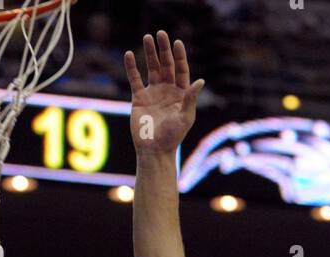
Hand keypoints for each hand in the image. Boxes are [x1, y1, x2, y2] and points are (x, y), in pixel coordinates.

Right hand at [125, 31, 204, 157]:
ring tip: (146, 37)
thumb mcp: (185, 117)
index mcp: (180, 94)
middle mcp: (167, 90)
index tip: (176, 42)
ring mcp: (153, 93)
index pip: (181, 70)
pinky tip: (128, 54)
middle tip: (160, 34)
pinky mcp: (139, 98)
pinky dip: (131, 67)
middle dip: (163, 49)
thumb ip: (191, 98)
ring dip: (150, 53)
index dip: (179, 56)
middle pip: (166, 65)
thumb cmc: (173, 137)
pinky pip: (135, 79)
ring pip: (151, 68)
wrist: (154, 150)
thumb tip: (201, 80)